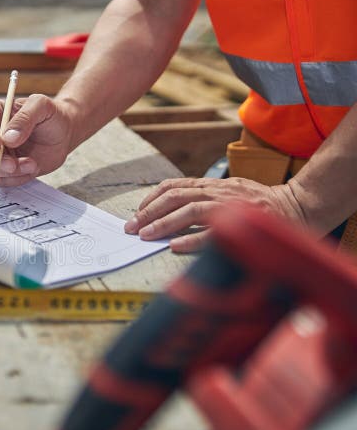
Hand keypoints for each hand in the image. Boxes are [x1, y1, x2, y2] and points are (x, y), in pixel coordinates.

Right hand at [0, 94, 76, 186]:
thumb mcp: (42, 106)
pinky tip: (32, 167)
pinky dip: (17, 178)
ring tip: (32, 163)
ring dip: (9, 171)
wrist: (64, 134)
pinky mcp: (5, 169)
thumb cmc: (52, 115)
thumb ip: (25, 118)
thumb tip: (8, 139)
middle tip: (12, 164)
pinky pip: (2, 180)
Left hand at [124, 177, 305, 252]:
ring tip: (146, 235)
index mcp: (213, 184)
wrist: (299, 204)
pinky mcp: (243, 222)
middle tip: (131, 228)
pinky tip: (174, 245)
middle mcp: (218, 191)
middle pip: (176, 197)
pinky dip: (192, 238)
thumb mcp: (228, 192)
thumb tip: (171, 216)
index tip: (137, 212)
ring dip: (164, 223)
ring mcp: (231, 205)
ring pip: (190, 210)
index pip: (175, 185)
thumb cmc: (259, 204)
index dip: (152, 198)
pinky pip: (213, 232)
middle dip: (149, 212)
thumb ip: (203, 199)